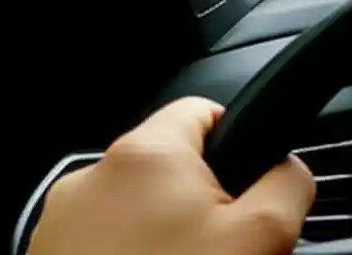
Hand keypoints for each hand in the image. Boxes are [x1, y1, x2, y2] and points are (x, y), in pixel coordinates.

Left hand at [28, 97, 315, 254]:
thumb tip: (290, 168)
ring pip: (138, 211)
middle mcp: (92, 178)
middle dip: (204, 203)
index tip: (252, 188)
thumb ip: (289, 184)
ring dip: (165, 236)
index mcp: (146, 154)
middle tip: (224, 251)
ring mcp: (60, 224)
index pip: (205, 111)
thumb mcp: (261, 239)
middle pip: (173, 168)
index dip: (241, 142)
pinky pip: (106, 245)